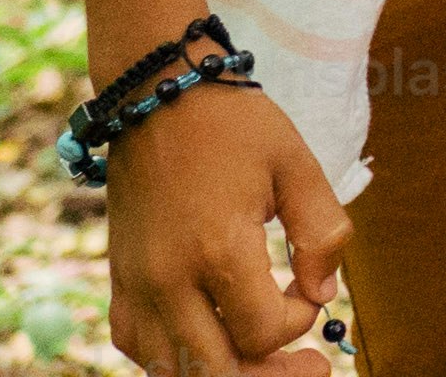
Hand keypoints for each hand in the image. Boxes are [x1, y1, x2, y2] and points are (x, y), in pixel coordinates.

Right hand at [101, 77, 345, 376]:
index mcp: (218, 248)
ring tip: (261, 358)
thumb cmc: (235, 126)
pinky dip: (175, 359)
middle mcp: (168, 279)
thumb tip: (326, 295)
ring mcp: (136, 285)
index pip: (263, 330)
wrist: (157, 95)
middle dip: (267, 374)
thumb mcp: (298, 165)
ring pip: (171, 371)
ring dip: (221, 372)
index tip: (309, 289)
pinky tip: (210, 341)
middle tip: (308, 366)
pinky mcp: (119, 282)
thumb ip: (322, 233)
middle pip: (213, 370)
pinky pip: (138, 348)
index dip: (299, 321)